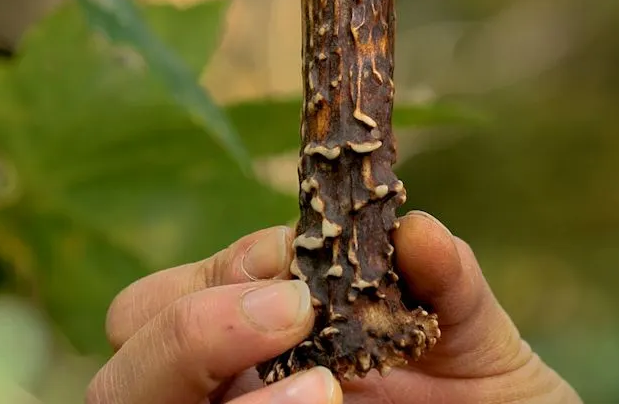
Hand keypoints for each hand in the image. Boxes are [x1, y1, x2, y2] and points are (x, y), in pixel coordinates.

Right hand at [89, 211, 577, 403]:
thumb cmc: (491, 403)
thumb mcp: (480, 347)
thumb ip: (451, 287)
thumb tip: (418, 230)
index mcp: (257, 338)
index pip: (164, 297)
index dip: (222, 271)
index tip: (295, 265)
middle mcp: (229, 391)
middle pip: (127, 361)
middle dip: (185, 332)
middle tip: (289, 317)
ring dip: (216, 384)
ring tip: (322, 392)